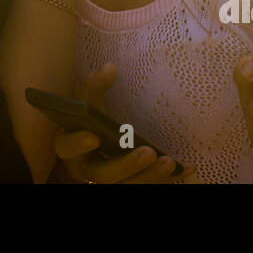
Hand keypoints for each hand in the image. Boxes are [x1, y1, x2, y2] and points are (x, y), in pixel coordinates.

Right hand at [53, 63, 192, 183]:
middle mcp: (87, 168)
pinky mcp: (130, 182)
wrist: (96, 141)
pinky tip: (186, 166)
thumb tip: (110, 67)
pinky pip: (147, 185)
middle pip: (103, 175)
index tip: (93, 137)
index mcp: (69, 146)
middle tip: (148, 152)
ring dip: (148, 176)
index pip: (66, 147)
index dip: (77, 144)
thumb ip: (95, 85)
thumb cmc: (90, 119)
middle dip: (126, 166)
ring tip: (168, 161)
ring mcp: (110, 179)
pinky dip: (168, 178)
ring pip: (126, 185)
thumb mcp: (88, 102)